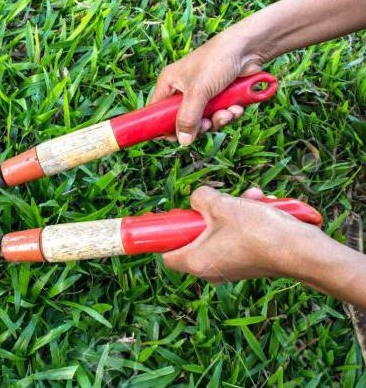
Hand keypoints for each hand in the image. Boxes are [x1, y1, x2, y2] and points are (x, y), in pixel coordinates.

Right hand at [150, 30, 265, 145]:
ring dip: (218, 120)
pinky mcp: (220, 97)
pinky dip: (229, 114)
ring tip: (228, 112)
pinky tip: (236, 107)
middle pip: (183, 120)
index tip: (175, 138)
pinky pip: (220, 115)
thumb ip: (188, 118)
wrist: (248, 49)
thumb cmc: (216, 61)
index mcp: (169, 84)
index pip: (157, 111)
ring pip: (204, 120)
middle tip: (207, 124)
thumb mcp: (198, 91)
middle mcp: (184, 90)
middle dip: (199, 125)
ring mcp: (203, 94)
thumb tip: (183, 141)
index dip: (163, 126)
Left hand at [162, 186, 321, 283]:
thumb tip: (197, 199)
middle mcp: (211, 271)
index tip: (173, 219)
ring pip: (221, 233)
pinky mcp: (250, 264)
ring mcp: (232, 269)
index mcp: (196, 262)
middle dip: (209, 213)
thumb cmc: (258, 231)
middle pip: (196, 238)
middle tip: (218, 201)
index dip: (167, 235)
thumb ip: (200, 198)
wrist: (301, 251)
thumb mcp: (221, 204)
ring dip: (233, 211)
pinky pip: (239, 238)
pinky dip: (247, 221)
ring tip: (250, 198)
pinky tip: (262, 204)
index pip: (167, 255)